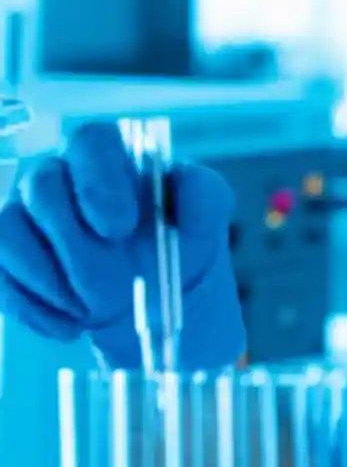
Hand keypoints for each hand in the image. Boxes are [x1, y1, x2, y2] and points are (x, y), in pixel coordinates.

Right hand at [0, 122, 245, 369]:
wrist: (154, 294)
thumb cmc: (177, 243)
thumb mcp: (207, 220)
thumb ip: (203, 195)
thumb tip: (184, 177)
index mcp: (110, 156)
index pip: (90, 140)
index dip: (98, 182)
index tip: (121, 228)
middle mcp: (59, 174)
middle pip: (42, 185)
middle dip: (75, 241)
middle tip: (113, 278)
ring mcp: (23, 214)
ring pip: (7, 230)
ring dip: (52, 279)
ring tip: (95, 308)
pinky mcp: (5, 258)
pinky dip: (34, 308)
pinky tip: (71, 326)